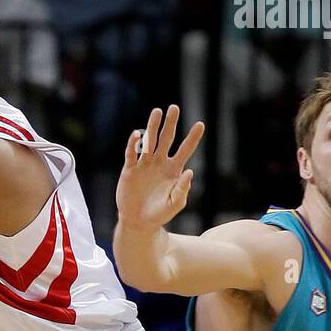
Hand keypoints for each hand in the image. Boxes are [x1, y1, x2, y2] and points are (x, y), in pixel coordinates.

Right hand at [116, 106, 204, 229]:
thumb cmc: (159, 214)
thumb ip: (182, 189)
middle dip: (170, 123)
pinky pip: (132, 154)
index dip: (193, 138)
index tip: (200, 124)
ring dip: (152, 127)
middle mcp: (159, 163)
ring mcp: (144, 165)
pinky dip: (134, 144)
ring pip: (149, 141)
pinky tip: (137, 135)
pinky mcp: (130, 169)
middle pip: (166, 139)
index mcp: (173, 170)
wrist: (138, 222)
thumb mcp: (174, 204)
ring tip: (157, 112)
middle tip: (174, 108)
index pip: (185, 150)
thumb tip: (189, 171)